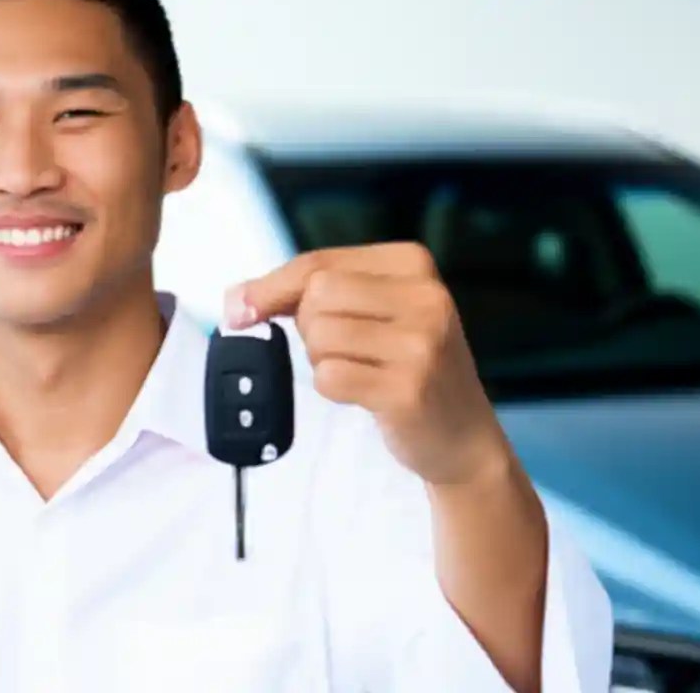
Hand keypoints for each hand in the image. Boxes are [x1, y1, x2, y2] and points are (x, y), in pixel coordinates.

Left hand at [225, 242, 511, 484]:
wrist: (464, 436)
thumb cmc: (408, 366)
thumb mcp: (377, 311)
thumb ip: (312, 292)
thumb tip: (236, 301)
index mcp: (413, 263)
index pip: (317, 263)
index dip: (269, 288)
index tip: (237, 309)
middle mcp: (425, 297)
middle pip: (316, 296)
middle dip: (308, 328)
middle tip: (341, 349)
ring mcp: (420, 344)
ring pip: (319, 337)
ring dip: (322, 361)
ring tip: (361, 370)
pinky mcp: (408, 388)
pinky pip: (329, 377)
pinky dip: (332, 388)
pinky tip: (365, 392)